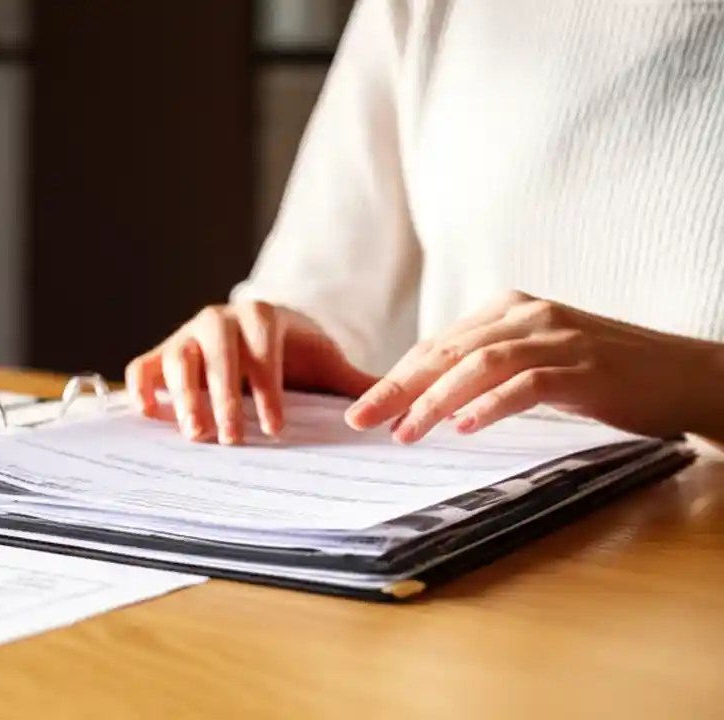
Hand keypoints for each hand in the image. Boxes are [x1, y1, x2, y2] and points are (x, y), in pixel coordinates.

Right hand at [125, 301, 376, 444]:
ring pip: (178, 359)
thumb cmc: (294, 352)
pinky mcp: (162, 353)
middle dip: (223, 396)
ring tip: (194, 433)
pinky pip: (143, 366)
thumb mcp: (324, 361)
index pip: (263, 350)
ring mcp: (186, 335)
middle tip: (231, 439)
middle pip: (216, 352)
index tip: (274, 427)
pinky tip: (150, 414)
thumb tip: (401, 407)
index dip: (267, 388)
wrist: (258, 328)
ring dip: (183, 396)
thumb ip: (356, 383)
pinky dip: (142, 388)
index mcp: (263, 316)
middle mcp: (219, 320)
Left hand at [345, 291, 723, 443]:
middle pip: (446, 351)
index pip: (438, 344)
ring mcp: (558, 338)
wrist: (686, 376)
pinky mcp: (586, 368)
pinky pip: (528, 384)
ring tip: (405, 432)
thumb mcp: (537, 363)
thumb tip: (430, 402)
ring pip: (479, 364)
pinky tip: (465, 427)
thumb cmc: (605, 375)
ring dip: (435, 400)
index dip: (395, 376)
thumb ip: (488, 370)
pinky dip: (492, 404)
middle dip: (397, 387)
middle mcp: (528, 315)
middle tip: (360, 418)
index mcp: (509, 310)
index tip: (362, 407)